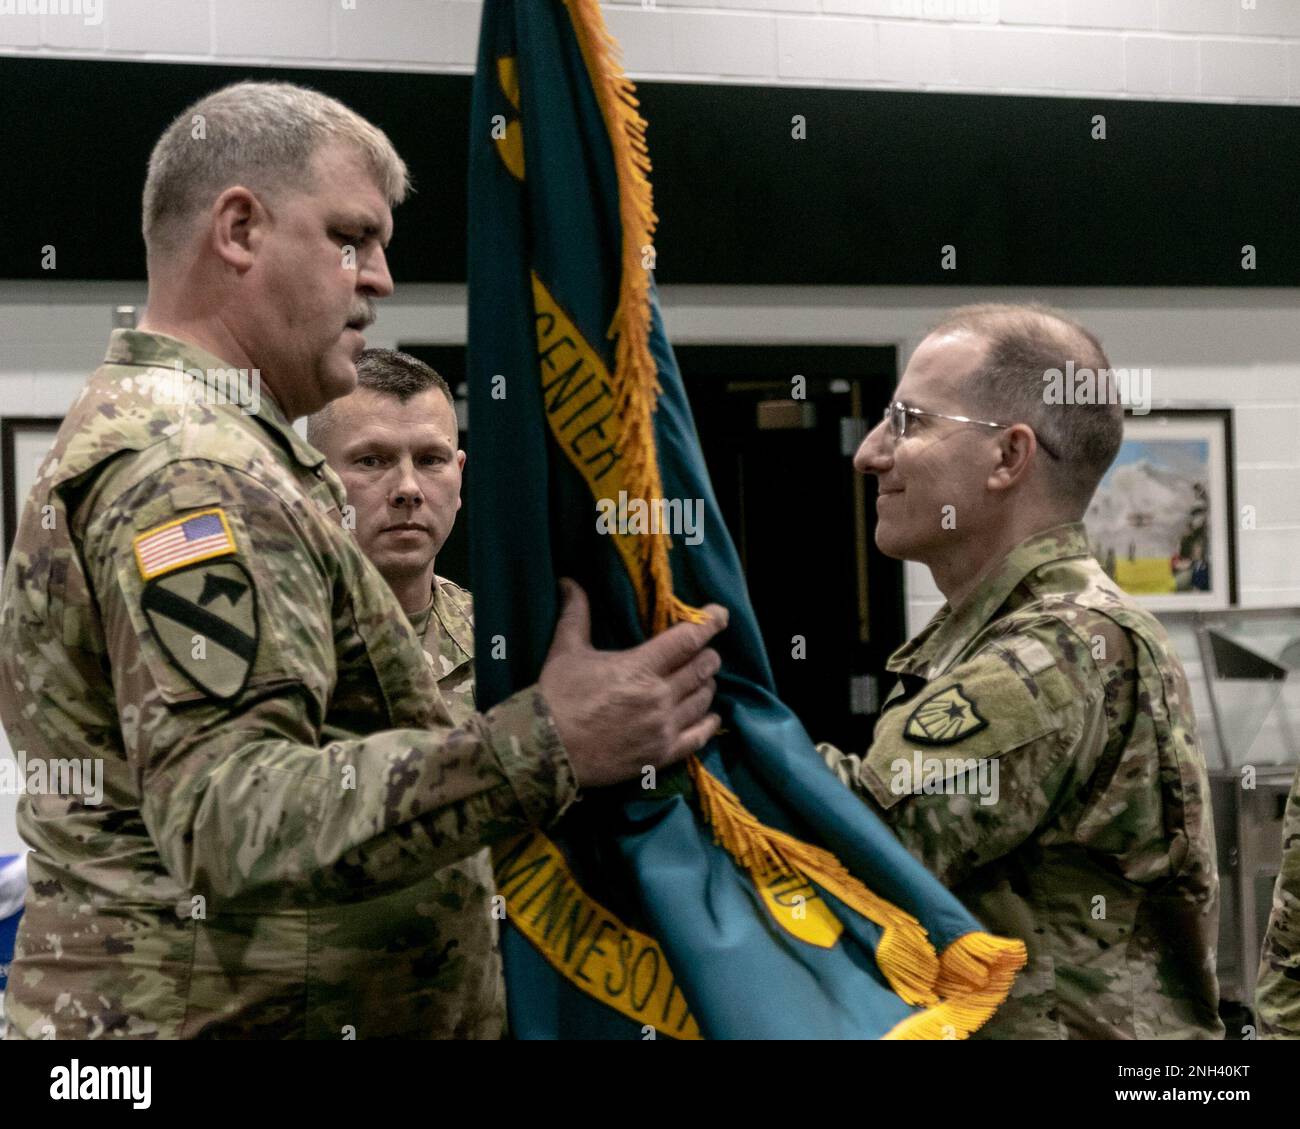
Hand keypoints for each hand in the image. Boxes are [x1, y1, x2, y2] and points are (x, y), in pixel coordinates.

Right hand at [538, 579, 727, 787]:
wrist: (545, 751)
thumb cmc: (556, 697)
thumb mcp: (565, 650)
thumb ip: (576, 614)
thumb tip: (568, 581)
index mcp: (639, 666)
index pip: (688, 639)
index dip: (709, 623)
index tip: (720, 615)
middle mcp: (658, 696)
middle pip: (702, 668)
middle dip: (708, 655)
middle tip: (705, 650)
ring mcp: (662, 728)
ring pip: (703, 699)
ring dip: (706, 684)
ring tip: (702, 679)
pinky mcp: (661, 754)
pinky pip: (699, 737)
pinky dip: (708, 722)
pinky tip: (710, 715)